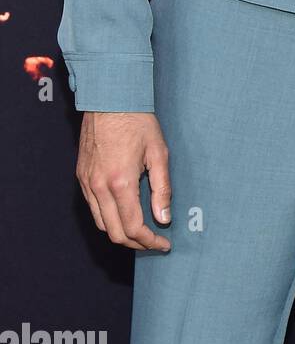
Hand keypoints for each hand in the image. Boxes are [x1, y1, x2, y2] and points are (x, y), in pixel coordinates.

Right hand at [76, 111, 171, 250]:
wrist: (109, 98)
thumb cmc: (137, 121)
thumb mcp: (159, 152)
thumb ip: (162, 189)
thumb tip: (163, 218)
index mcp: (120, 183)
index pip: (133, 227)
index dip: (150, 242)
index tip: (164, 244)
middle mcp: (99, 187)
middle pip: (115, 232)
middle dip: (136, 243)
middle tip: (155, 242)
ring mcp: (87, 183)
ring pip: (101, 223)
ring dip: (121, 232)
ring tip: (141, 230)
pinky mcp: (81, 176)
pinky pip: (93, 208)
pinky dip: (108, 217)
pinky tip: (123, 212)